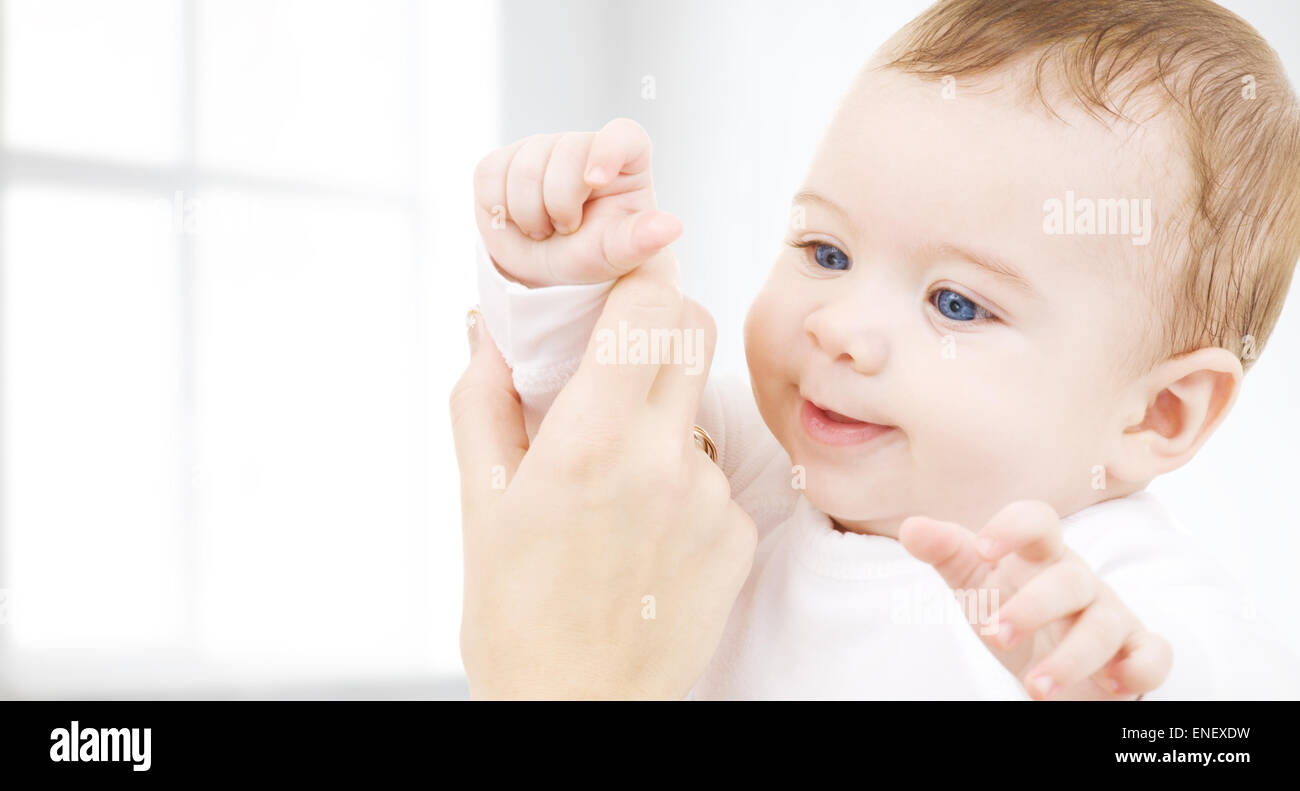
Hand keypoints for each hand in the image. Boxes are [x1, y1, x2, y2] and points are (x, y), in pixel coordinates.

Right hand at [450, 250, 755, 698]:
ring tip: (616, 483)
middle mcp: (662, 462)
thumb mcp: (479, 503)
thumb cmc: (516, 617)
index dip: (633, 281)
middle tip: (616, 359)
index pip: (649, 306)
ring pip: (699, 406)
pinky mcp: (738, 536)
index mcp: (587, 444)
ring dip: (662, 416)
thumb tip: (495, 332)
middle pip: (693, 331)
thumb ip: (485, 400)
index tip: (611, 289)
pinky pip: (716, 473)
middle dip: (656, 326)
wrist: (576, 710)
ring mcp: (709, 500)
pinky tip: (645, 529)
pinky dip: (682, 481)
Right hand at [473, 117, 681, 286]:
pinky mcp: (502, 161)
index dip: (607, 150)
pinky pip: (491, 174)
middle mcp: (583, 147)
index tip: (595, 180)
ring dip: (529, 212)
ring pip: (525, 164)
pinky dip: (499, 208)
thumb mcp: (617, 255)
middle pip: (565, 150)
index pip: (622, 135)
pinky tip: (515, 222)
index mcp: (625, 161)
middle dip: (560, 202)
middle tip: (565, 230)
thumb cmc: (591, 256)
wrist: (544, 272)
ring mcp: (541, 149)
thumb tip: (672, 226)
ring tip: (543, 230)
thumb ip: (640, 240)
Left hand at [899, 500, 1172, 699]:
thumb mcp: (976, 584)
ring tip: (1035, 687)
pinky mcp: (1136, 650)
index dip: (1013, 527)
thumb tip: (912, 527)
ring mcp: (1112, 614)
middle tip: (995, 636)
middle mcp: (1079, 580)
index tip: (982, 549)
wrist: (1053, 662)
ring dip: (1072, 658)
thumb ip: (948, 554)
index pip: (1038, 519)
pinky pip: (1153, 653)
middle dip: (1033, 608)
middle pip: (1069, 579)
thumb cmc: (1013, 610)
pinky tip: (1111, 684)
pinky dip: (1140, 669)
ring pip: (1105, 624)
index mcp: (1040, 556)